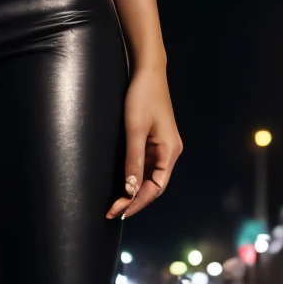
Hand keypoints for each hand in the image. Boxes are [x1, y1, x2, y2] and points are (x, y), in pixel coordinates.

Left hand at [106, 65, 181, 219]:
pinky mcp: (154, 140)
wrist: (148, 71)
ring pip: (149, 176)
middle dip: (134, 200)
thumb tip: (130, 190)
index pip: (156, 187)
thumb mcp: (135, 130)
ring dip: (134, 190)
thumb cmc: (142, 97)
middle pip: (154, 185)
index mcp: (170, 151)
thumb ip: (133, 160)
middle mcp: (169, 152)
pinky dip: (134, 176)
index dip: (138, 202)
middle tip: (112, 210)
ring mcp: (162, 146)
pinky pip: (146, 164)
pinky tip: (122, 183)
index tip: (119, 211)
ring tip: (115, 202)